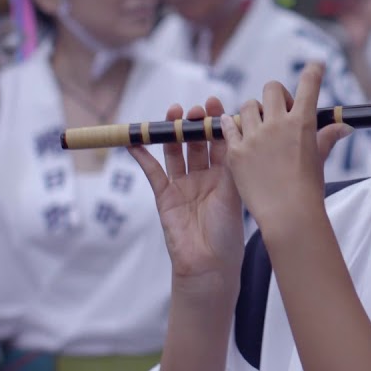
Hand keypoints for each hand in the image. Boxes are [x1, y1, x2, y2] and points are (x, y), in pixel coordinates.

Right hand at [126, 101, 244, 299]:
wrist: (209, 265)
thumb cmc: (228, 233)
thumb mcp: (233, 193)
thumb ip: (229, 163)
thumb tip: (233, 130)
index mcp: (225, 174)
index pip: (219, 141)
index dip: (216, 122)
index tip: (214, 104)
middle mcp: (203, 176)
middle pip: (196, 143)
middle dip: (194, 124)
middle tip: (193, 109)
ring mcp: (183, 184)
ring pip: (175, 152)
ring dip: (172, 133)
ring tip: (172, 113)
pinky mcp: (164, 196)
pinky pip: (152, 171)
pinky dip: (143, 155)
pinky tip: (136, 140)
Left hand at [222, 63, 353, 236]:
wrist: (288, 214)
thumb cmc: (309, 189)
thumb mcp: (319, 159)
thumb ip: (328, 137)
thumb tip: (345, 126)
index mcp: (302, 123)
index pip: (309, 85)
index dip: (313, 71)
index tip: (316, 65)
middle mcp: (277, 124)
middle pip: (272, 88)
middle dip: (277, 95)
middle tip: (280, 112)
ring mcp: (254, 136)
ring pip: (249, 105)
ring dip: (255, 111)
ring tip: (259, 127)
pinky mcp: (236, 151)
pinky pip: (229, 126)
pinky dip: (233, 125)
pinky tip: (236, 130)